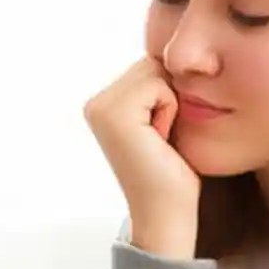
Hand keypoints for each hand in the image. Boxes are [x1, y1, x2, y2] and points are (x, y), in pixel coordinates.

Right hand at [84, 57, 201, 258]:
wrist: (166, 212)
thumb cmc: (172, 171)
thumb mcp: (162, 118)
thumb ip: (156, 86)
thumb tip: (173, 56)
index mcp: (102, 104)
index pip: (149, 66)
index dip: (168, 94)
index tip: (161, 133)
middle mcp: (95, 104)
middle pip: (151, 64)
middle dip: (169, 95)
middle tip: (163, 137)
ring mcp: (100, 109)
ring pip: (155, 71)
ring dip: (170, 103)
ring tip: (162, 138)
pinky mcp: (114, 115)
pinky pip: (159, 86)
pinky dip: (170, 110)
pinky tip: (160, 139)